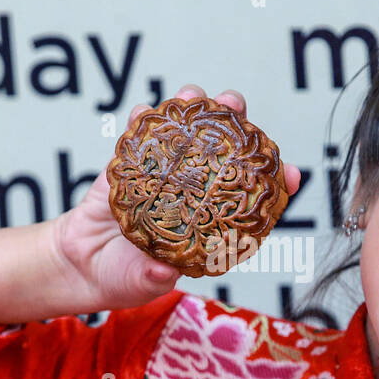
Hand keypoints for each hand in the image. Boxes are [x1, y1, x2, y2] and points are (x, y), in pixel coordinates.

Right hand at [55, 84, 301, 311]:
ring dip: (191, 108)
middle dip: (235, 125)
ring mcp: (166, 172)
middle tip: (234, 105)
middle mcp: (195, 190)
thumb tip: (165, 271)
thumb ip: (154, 277)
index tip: (293, 173)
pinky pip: (141, 135)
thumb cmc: (124, 277)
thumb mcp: (141, 283)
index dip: (275, 183)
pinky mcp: (134, 163)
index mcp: (212, 220)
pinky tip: (142, 111)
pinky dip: (142, 119)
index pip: (252, 198)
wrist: (85, 262)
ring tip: (193, 95)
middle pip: (224, 151)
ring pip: (186, 133)